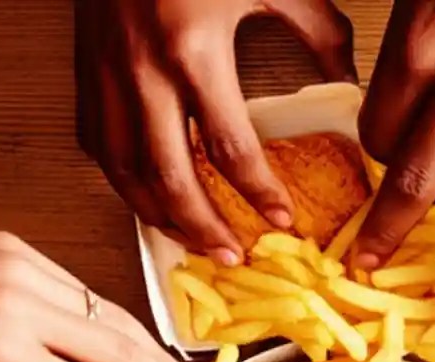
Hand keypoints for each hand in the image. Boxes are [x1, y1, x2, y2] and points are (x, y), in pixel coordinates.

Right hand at [76, 0, 354, 264]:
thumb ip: (317, 31)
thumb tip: (349, 81)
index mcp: (193, 49)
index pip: (229, 147)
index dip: (258, 193)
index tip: (281, 222)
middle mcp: (142, 72)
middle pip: (171, 177)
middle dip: (204, 226)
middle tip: (234, 256)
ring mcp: (105, 77)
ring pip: (126, 173)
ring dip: (161, 216)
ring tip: (195, 242)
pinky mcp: (85, 75)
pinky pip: (98, 147)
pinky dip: (123, 182)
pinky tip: (149, 198)